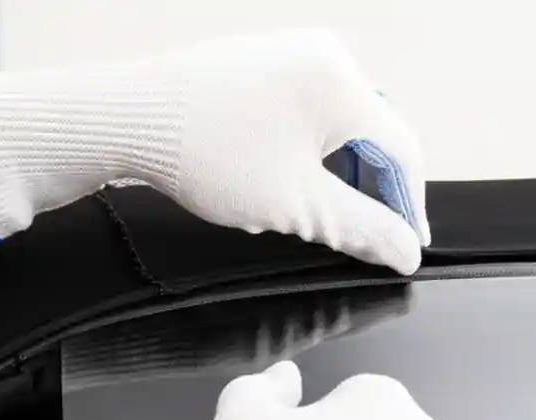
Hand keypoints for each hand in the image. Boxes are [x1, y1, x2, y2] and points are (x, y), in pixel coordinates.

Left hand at [0, 30, 428, 273]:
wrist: (126, 118)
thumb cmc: (203, 151)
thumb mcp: (297, 207)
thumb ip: (363, 231)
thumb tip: (402, 250)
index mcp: (343, 84)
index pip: (403, 152)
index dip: (409, 208)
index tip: (406, 246)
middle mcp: (324, 57)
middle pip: (375, 136)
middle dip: (373, 191)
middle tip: (366, 237)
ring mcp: (291, 53)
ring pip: (341, 125)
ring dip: (341, 173)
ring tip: (319, 215)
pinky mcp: (263, 61)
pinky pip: (309, 109)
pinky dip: (312, 150)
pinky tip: (290, 183)